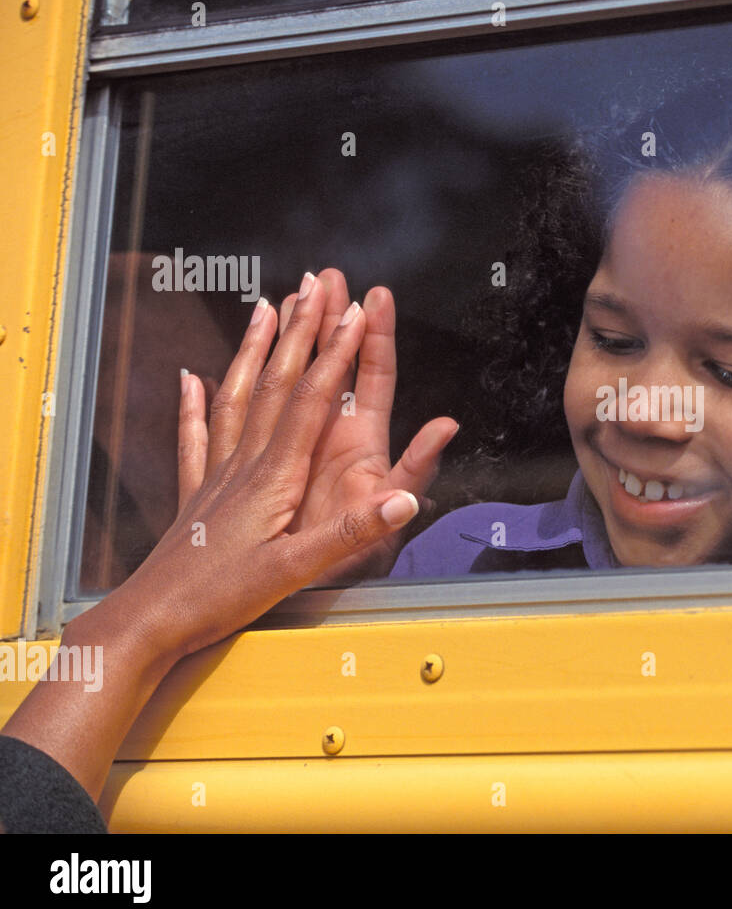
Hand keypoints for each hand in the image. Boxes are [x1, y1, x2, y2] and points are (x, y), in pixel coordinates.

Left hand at [154, 274, 429, 657]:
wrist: (149, 623)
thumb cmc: (219, 600)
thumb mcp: (295, 572)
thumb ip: (351, 534)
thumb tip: (403, 501)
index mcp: (274, 478)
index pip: (311, 401)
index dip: (337, 354)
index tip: (356, 311)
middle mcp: (245, 466)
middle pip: (277, 384)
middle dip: (302, 332)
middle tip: (317, 285)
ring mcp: (217, 477)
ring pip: (237, 397)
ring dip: (255, 350)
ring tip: (265, 309)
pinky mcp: (196, 498)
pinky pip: (196, 437)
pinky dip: (193, 403)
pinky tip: (187, 379)